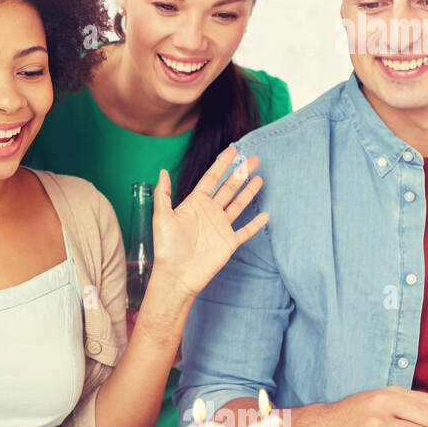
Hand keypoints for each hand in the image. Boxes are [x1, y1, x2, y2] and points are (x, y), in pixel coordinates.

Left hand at [147, 146, 268, 302]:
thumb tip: (162, 171)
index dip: (222, 165)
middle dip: (241, 173)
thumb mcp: (162, 218)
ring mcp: (221, 227)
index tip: (232, 150)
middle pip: (229, 188)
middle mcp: (210, 212)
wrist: (177, 275)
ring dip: (249, 191)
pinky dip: (256, 223)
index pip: (211, 179)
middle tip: (254, 158)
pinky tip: (266, 215)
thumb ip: (163, 194)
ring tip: (259, 178)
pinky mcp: (229, 242)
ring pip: (239, 204)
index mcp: (195, 204)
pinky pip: (245, 230)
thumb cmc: (167, 248)